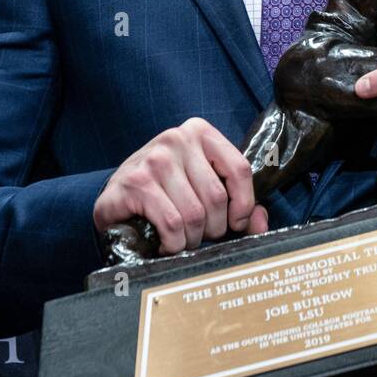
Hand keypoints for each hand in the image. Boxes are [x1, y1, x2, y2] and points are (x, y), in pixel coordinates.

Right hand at [93, 118, 268, 253]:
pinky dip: (173, 243)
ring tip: (182, 239)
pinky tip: (166, 242)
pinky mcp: (136, 183)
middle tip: (200, 235)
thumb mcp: (202, 186)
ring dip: (192, 239)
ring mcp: (155, 159)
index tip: (236, 223)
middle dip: (214, 228)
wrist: (116, 195)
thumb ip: (237, 202)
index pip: (239, 169)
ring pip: (195, 214)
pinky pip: (172, 224)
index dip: (244, 204)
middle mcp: (177, 139)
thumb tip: (261, 222)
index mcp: (200, 132)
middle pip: (217, 197)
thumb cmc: (165, 191)